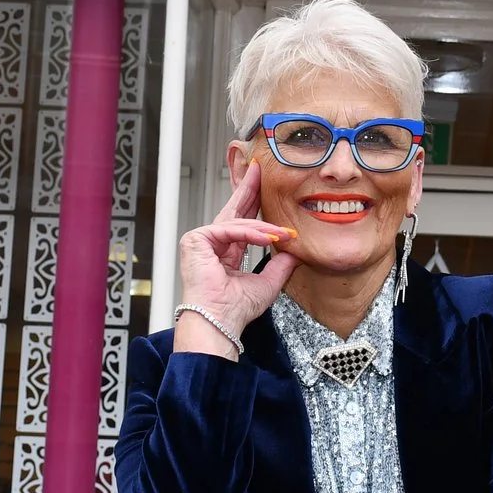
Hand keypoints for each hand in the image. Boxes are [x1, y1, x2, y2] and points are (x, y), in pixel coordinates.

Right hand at [172, 161, 296, 355]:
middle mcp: (211, 243)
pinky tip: (267, 238)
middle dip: (249, 189)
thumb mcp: (267, 283)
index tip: (263, 185)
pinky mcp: (196, 240)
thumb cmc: (235, 310)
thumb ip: (280, 266)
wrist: (220, 322)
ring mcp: (201, 240)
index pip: (241, 221)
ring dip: (264, 228)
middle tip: (259, 170)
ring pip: (238, 223)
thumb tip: (296, 252)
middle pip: (233, 210)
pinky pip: (230, 230)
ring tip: (283, 234)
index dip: (254, 204)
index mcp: (224, 252)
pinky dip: (251, 233)